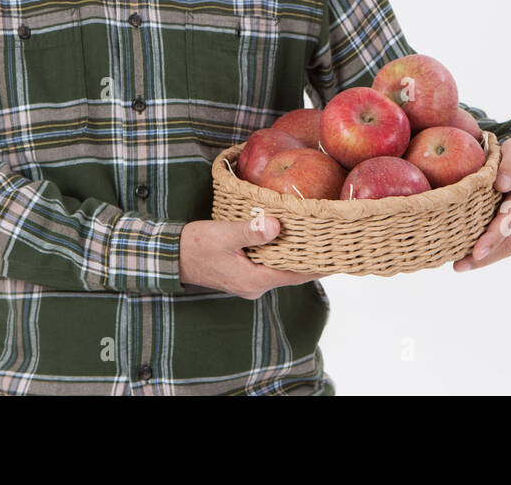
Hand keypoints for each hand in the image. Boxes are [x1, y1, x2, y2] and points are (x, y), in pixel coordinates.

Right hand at [179, 216, 324, 299]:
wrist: (170, 256)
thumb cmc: (195, 245)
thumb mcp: (223, 235)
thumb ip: (250, 231)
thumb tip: (277, 226)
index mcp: (254, 280)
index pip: (296, 275)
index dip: (319, 266)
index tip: (339, 257)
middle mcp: (255, 285)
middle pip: (292, 273)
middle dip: (312, 259)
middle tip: (335, 243)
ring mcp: (249, 281)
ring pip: (281, 269)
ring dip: (298, 256)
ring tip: (319, 240)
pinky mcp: (243, 273)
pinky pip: (270, 265)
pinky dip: (283, 253)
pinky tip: (290, 239)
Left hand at [454, 137, 510, 271]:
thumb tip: (502, 183)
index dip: (494, 236)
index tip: (477, 250)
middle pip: (510, 241)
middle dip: (485, 256)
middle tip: (459, 265)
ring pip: (509, 249)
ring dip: (486, 260)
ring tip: (460, 265)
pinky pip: (510, 249)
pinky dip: (492, 255)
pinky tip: (471, 259)